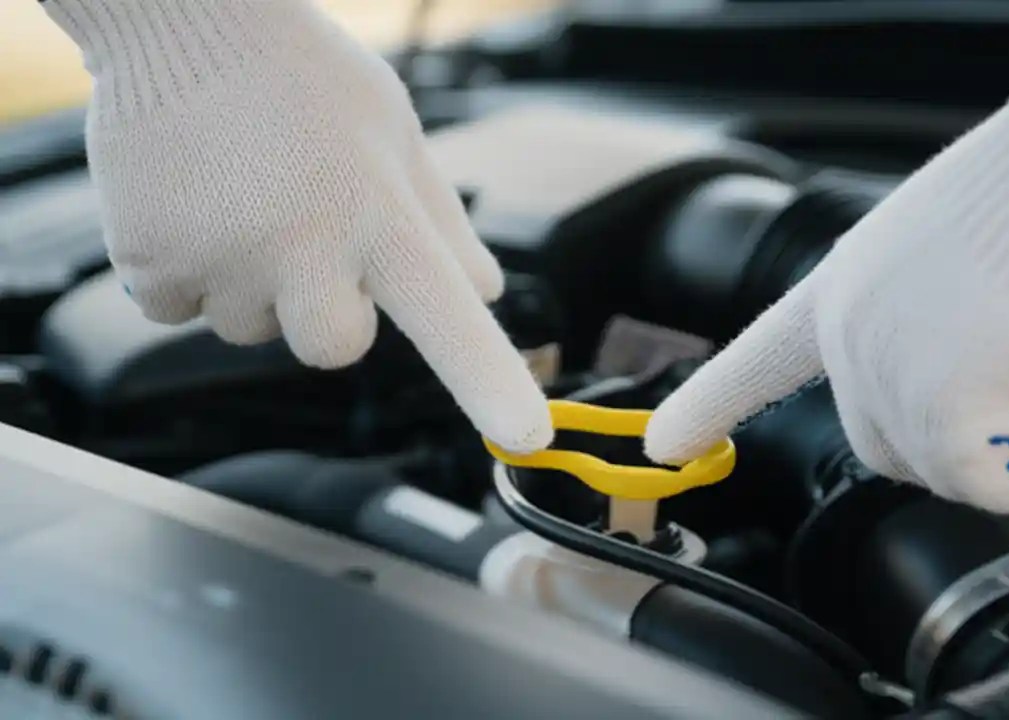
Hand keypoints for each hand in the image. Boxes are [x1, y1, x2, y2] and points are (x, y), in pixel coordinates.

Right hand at [44, 0, 550, 450]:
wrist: (179, 17)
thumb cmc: (301, 77)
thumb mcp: (392, 132)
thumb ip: (440, 220)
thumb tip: (485, 288)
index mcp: (379, 211)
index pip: (447, 314)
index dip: (489, 380)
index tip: (526, 434)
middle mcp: (304, 244)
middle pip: (335, 349)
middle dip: (327, 313)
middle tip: (307, 238)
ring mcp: (223, 258)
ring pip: (250, 326)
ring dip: (250, 282)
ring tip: (239, 195)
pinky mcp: (149, 260)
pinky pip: (177, 308)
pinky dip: (182, 269)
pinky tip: (189, 202)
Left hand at [644, 21, 1008, 513]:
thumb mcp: (946, 252)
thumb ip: (926, 319)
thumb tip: (968, 369)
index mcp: (840, 288)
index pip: (759, 359)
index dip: (713, 405)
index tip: (667, 442)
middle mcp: (849, 337)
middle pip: (880, 444)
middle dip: (948, 438)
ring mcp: (888, 376)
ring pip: (942, 470)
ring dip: (1008, 447)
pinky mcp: (946, 412)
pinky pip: (994, 486)